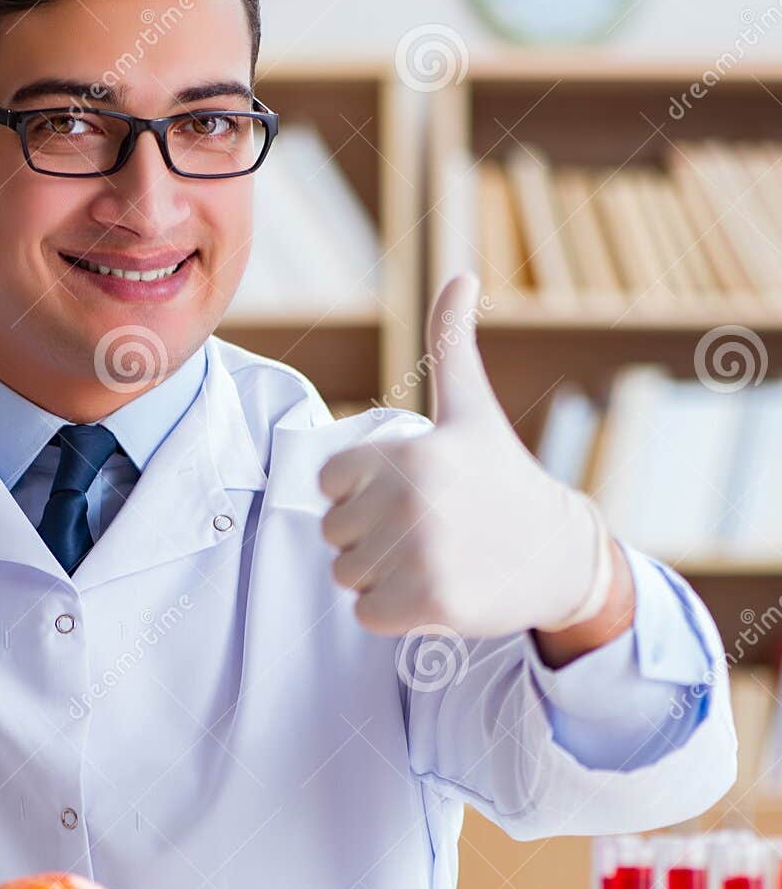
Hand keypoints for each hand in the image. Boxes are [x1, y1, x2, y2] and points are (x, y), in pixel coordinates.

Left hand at [317, 273, 613, 639]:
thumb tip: (460, 275)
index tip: (408, 490)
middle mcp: (412, 500)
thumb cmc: (501, 476)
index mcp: (408, 453)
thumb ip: (451, 342)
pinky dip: (391, 612)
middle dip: (370, 538)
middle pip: (333, 534)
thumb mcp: (471, 407)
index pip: (328, 485)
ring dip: (380, 575)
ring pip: (346, 575)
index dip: (360, 493)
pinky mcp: (429, 603)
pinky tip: (434, 590)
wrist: (559, 555)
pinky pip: (366, 614)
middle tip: (426, 529)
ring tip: (432, 557)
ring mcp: (421, 554)